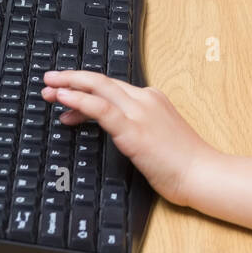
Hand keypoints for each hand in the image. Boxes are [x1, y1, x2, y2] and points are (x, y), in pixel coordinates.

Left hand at [41, 70, 218, 205]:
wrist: (202, 173)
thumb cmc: (182, 162)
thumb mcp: (157, 136)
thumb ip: (135, 127)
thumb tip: (111, 129)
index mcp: (151, 98)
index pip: (111, 87)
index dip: (84, 88)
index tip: (64, 95)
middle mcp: (144, 99)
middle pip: (101, 81)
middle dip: (71, 79)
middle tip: (49, 80)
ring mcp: (140, 112)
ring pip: (98, 88)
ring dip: (69, 86)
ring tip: (49, 88)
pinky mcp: (134, 130)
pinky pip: (101, 108)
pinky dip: (80, 100)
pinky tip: (64, 98)